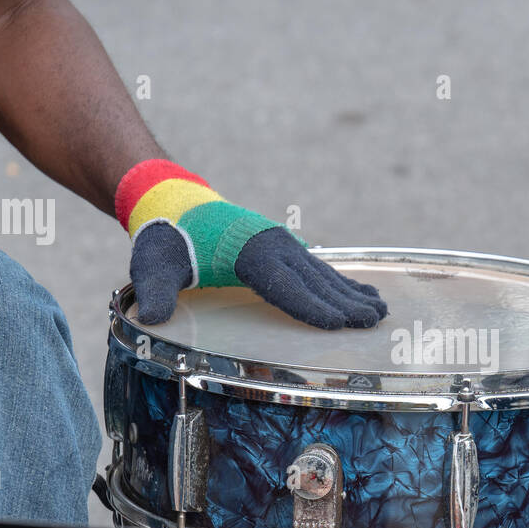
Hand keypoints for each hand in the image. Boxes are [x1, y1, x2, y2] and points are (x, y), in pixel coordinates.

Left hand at [117, 159, 386, 327]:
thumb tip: (149, 319)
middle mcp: (271, 245)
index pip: (285, 285)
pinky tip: (363, 294)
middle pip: (313, 280)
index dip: (311, 307)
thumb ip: (155, 293)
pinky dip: (342, 282)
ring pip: (322, 273)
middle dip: (344, 302)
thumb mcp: (153, 266)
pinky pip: (317, 268)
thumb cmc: (165, 239)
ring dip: (352, 293)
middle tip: (371, 322)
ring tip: (379, 310)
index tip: (338, 324)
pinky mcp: (282, 247)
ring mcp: (280, 243)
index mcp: (246, 251)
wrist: (174, 203)